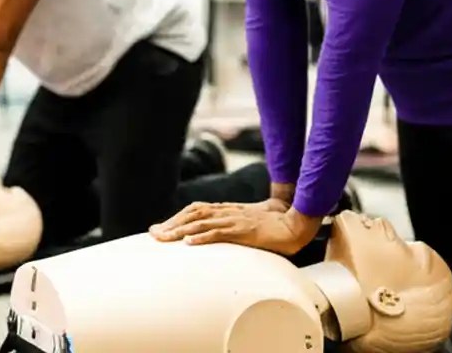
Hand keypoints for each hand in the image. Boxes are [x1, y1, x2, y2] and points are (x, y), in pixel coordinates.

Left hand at [148, 199, 322, 255]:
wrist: (298, 223)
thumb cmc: (278, 224)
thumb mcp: (253, 225)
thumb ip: (239, 229)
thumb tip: (228, 239)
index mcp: (230, 210)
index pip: (197, 210)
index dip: (178, 218)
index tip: (162, 228)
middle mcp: (229, 212)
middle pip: (194, 212)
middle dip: (172, 223)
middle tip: (153, 234)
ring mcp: (236, 219)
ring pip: (202, 221)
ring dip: (180, 230)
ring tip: (164, 239)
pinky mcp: (245, 230)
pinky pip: (221, 231)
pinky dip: (203, 236)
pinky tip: (190, 242)